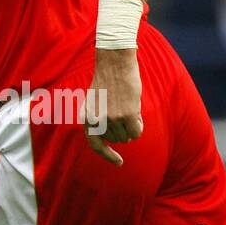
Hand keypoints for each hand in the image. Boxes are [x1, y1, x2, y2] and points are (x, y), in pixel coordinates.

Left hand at [84, 49, 142, 166]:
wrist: (115, 62)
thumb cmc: (107, 79)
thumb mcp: (93, 101)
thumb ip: (97, 119)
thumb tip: (109, 139)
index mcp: (87, 118)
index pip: (96, 145)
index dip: (108, 155)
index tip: (119, 162)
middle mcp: (97, 121)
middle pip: (117, 140)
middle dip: (123, 130)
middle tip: (123, 111)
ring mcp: (112, 119)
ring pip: (127, 136)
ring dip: (131, 126)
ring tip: (128, 107)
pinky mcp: (127, 115)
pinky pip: (137, 132)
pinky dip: (139, 126)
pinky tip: (136, 111)